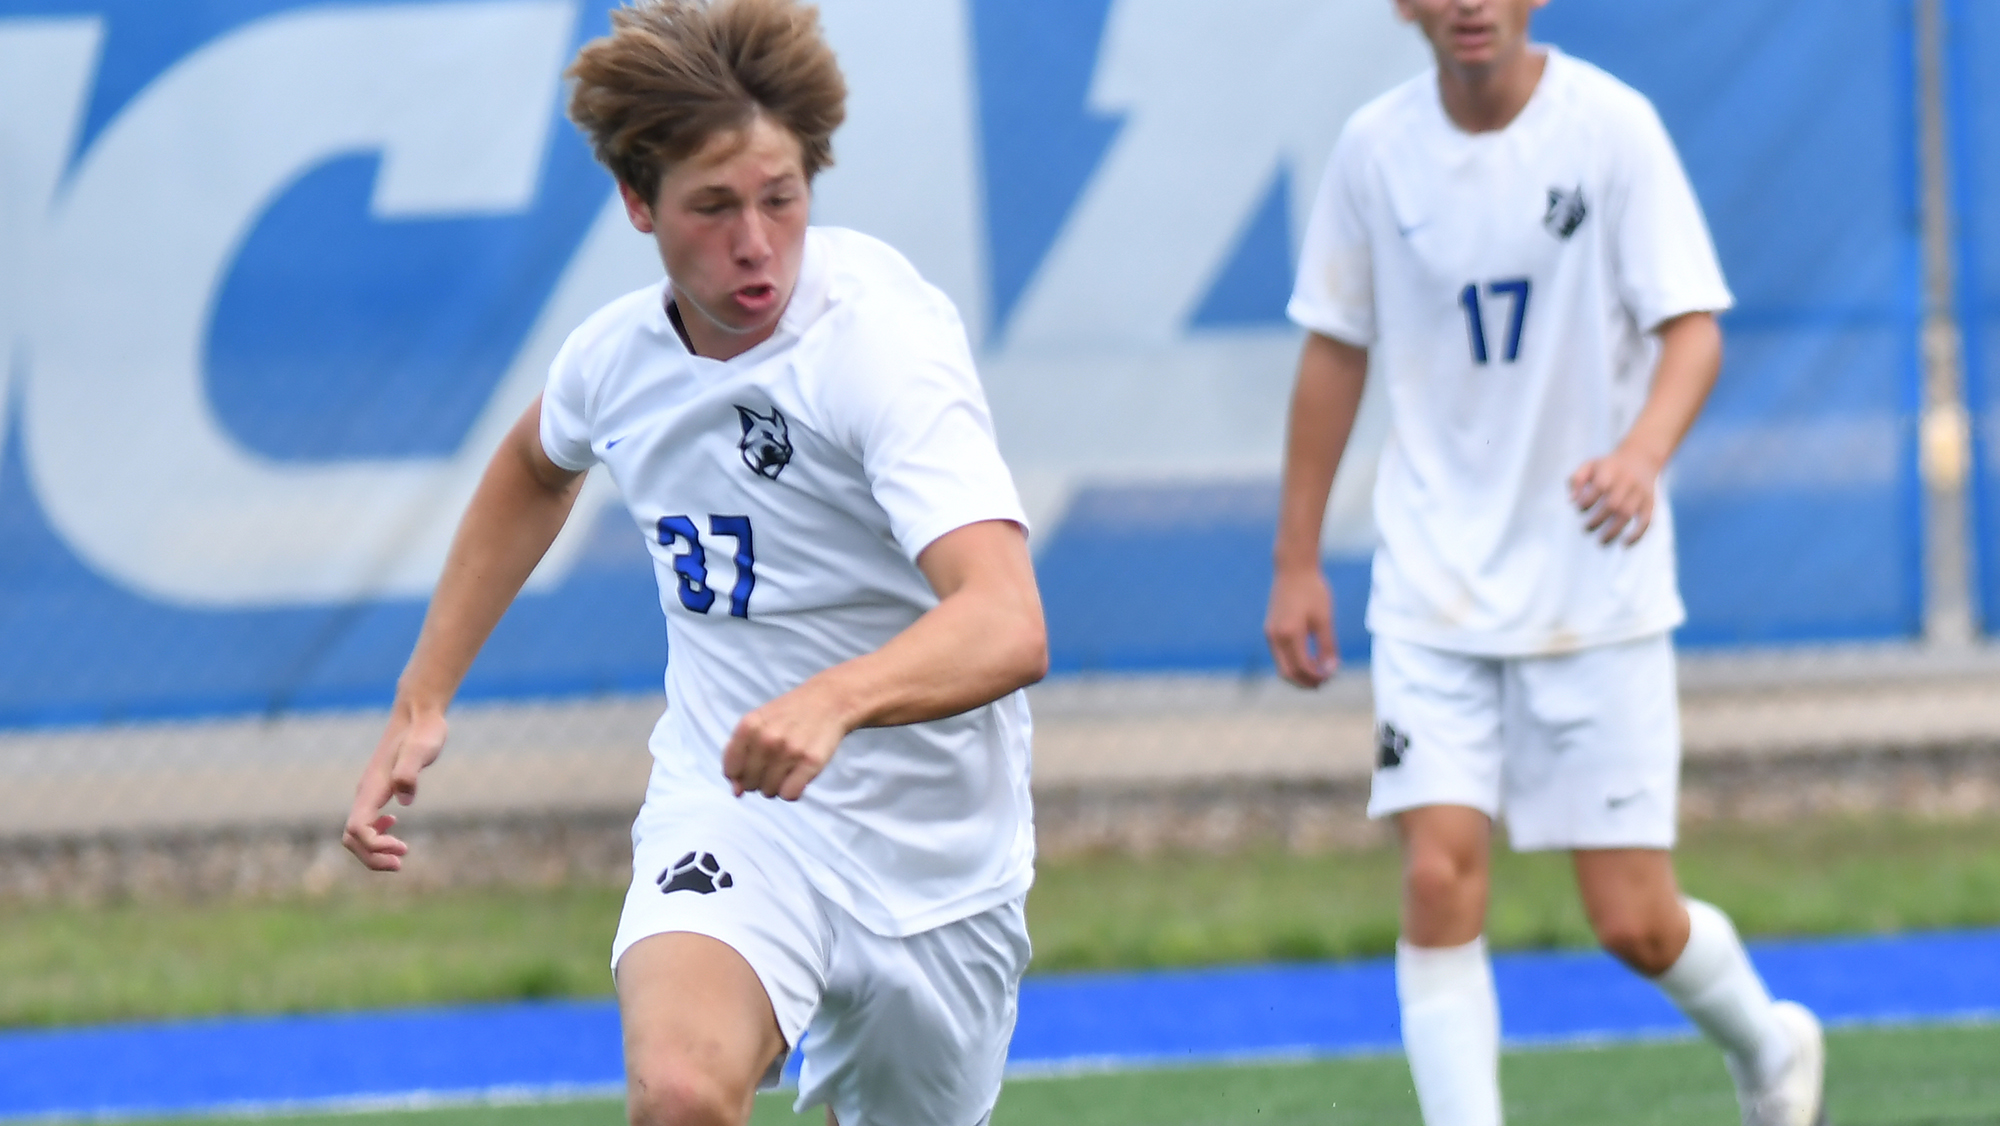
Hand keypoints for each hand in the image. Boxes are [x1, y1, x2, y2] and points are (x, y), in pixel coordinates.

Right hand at [342, 703, 447, 870]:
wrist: (418, 715)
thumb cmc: (423, 733)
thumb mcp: (422, 750)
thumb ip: (410, 771)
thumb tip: (404, 798)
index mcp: (372, 789)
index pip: (357, 829)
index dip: (375, 846)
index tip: (403, 849)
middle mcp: (365, 793)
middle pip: (351, 837)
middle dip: (371, 856)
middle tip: (400, 864)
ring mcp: (369, 792)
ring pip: (356, 832)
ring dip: (373, 849)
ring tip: (400, 854)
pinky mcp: (377, 790)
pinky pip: (364, 820)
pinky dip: (375, 834)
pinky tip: (394, 825)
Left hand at [723, 683, 849, 800]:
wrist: (829, 700)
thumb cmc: (789, 714)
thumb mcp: (757, 722)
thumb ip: (739, 754)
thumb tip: (736, 792)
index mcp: (748, 726)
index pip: (730, 770)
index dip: (740, 774)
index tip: (753, 765)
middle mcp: (766, 739)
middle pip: (750, 784)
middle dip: (760, 780)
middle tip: (775, 763)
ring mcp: (789, 751)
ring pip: (770, 792)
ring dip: (777, 785)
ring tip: (788, 767)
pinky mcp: (811, 762)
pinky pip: (790, 795)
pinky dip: (793, 791)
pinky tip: (798, 775)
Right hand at [1266, 564, 1337, 687]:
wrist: (1293, 569)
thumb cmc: (1312, 591)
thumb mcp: (1325, 619)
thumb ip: (1327, 646)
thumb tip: (1331, 669)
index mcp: (1290, 634)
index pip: (1302, 667)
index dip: (1317, 677)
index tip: (1332, 676)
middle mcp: (1276, 637)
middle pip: (1287, 673)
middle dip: (1305, 682)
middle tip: (1324, 683)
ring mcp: (1270, 634)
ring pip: (1282, 666)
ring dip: (1298, 675)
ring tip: (1317, 675)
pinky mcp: (1270, 630)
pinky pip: (1280, 655)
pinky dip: (1292, 663)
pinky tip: (1307, 661)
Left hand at [1569, 447, 1661, 545]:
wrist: (1642, 458)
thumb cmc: (1607, 466)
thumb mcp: (1589, 465)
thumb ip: (1576, 480)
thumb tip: (1571, 501)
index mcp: (1611, 469)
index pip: (1600, 486)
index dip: (1588, 500)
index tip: (1580, 508)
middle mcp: (1628, 480)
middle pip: (1613, 504)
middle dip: (1597, 520)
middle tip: (1586, 529)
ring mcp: (1641, 492)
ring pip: (1627, 514)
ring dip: (1613, 531)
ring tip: (1600, 542)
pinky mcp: (1651, 502)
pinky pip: (1646, 520)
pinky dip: (1637, 534)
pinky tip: (1624, 544)